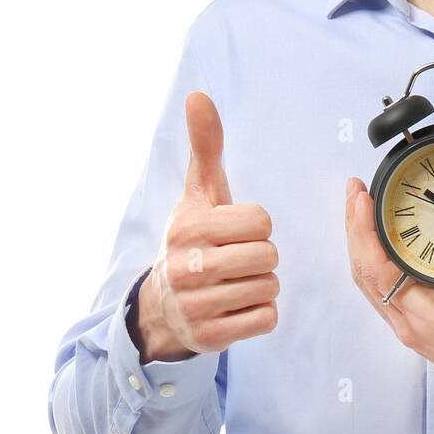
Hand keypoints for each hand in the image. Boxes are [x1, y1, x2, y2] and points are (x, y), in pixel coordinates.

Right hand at [133, 93, 279, 363]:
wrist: (163, 304)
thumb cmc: (194, 239)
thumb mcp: (200, 193)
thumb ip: (206, 146)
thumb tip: (199, 95)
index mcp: (188, 226)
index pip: (262, 222)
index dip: (256, 226)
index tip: (233, 231)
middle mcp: (187, 267)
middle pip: (268, 255)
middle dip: (261, 257)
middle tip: (234, 259)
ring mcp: (196, 306)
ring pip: (270, 287)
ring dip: (262, 285)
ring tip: (234, 282)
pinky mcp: (209, 338)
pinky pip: (267, 319)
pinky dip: (260, 314)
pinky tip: (235, 307)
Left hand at [344, 178, 433, 431]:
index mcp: (430, 315)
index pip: (379, 269)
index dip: (364, 232)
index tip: (362, 198)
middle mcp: (411, 324)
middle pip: (363, 273)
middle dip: (354, 228)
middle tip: (355, 190)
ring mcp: (409, 329)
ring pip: (368, 284)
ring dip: (360, 245)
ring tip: (360, 209)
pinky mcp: (414, 330)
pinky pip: (381, 293)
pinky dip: (372, 264)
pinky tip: (378, 244)